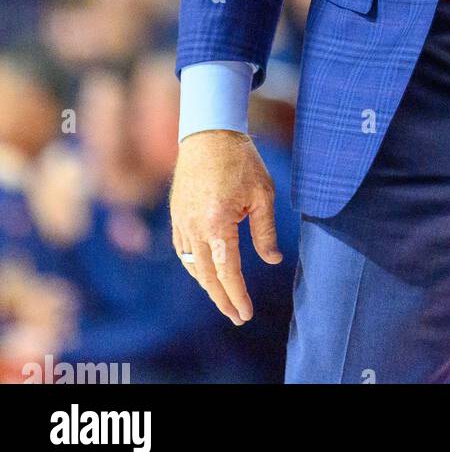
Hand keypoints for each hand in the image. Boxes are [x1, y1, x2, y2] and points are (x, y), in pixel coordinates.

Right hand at [169, 130, 281, 323]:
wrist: (209, 134)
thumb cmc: (241, 161)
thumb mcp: (262, 194)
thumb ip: (265, 231)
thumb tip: (272, 260)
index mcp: (217, 224)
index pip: (227, 271)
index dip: (237, 295)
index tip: (245, 314)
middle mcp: (194, 228)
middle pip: (206, 276)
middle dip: (222, 299)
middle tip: (237, 317)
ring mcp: (181, 223)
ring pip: (191, 266)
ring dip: (207, 285)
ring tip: (225, 299)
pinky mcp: (176, 216)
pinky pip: (183, 251)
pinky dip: (194, 267)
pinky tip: (206, 272)